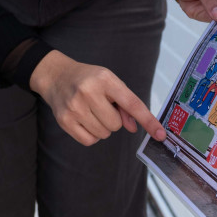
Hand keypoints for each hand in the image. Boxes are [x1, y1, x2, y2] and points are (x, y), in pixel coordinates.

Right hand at [29, 50, 165, 145]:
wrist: (55, 76)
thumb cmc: (87, 79)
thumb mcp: (109, 82)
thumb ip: (125, 103)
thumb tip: (134, 127)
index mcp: (105, 79)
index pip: (132, 104)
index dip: (148, 121)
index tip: (160, 134)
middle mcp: (88, 92)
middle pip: (116, 124)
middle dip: (113, 119)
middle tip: (101, 106)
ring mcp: (75, 107)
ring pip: (104, 133)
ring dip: (102, 127)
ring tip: (91, 111)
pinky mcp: (64, 120)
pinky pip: (89, 140)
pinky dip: (91, 134)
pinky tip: (84, 120)